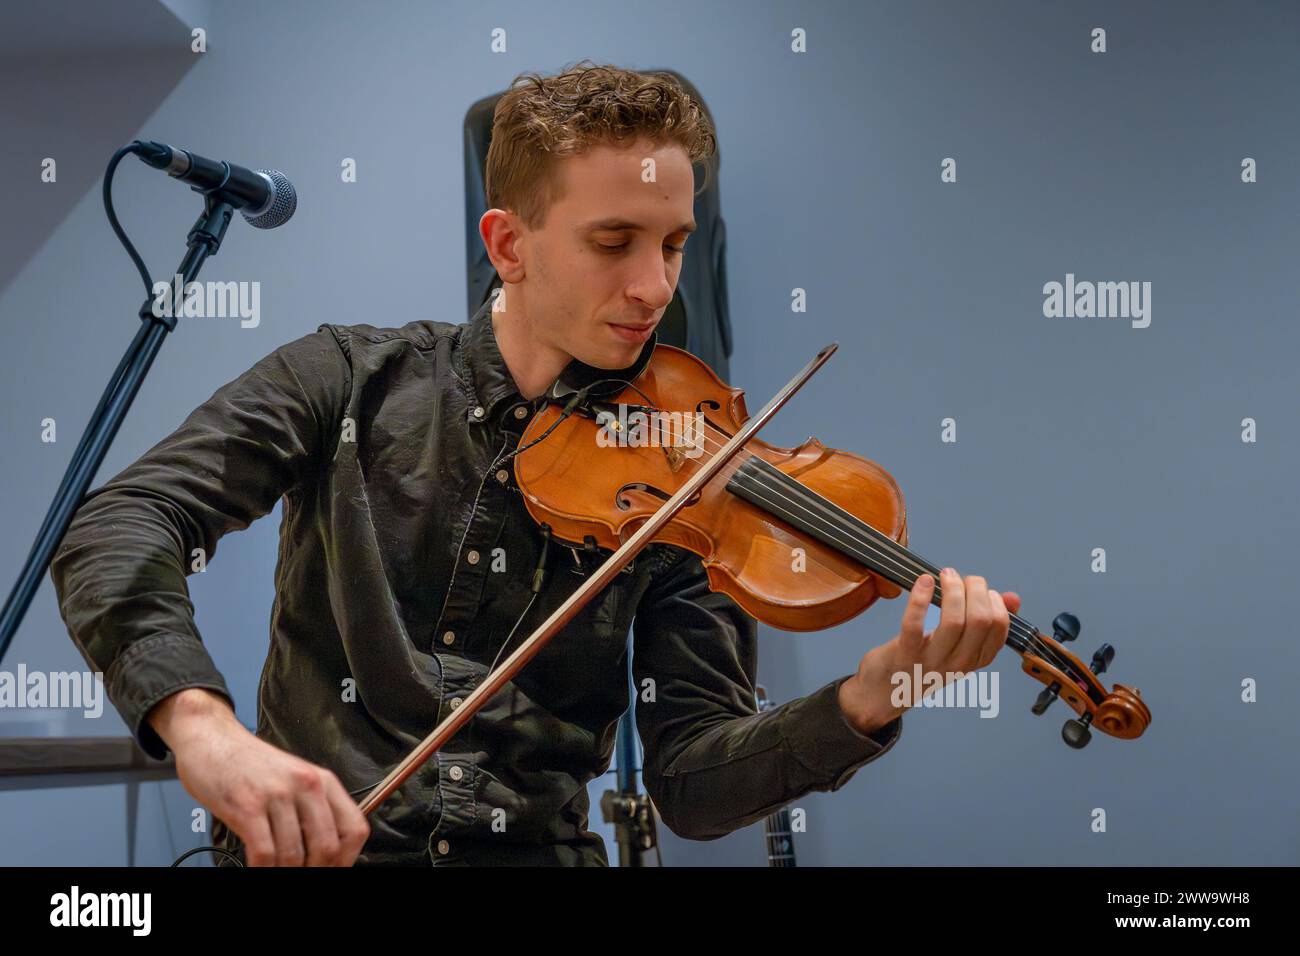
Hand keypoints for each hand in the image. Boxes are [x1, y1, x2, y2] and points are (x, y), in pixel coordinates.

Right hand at [150, 688, 369, 865]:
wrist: (212, 739)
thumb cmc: (249, 764)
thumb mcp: (292, 779)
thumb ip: (310, 810)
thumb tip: (324, 851)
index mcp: (322, 780)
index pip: (354, 828)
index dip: (347, 859)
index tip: (334, 869)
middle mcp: (305, 785)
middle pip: (327, 846)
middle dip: (315, 870)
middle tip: (302, 877)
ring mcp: (276, 795)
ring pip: (294, 855)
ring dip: (286, 873)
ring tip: (276, 873)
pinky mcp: (247, 806)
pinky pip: (264, 853)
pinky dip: (263, 870)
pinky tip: (258, 868)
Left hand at [838, 568, 1021, 733]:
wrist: (885, 692)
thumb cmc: (924, 662)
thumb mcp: (959, 645)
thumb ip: (985, 622)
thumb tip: (1012, 598)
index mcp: (976, 659)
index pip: (999, 628)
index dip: (994, 601)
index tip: (981, 589)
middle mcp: (959, 664)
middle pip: (980, 621)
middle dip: (975, 589)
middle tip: (961, 577)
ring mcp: (932, 663)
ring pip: (953, 622)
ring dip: (952, 590)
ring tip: (946, 575)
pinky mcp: (905, 657)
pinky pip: (914, 625)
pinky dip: (919, 599)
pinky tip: (922, 581)